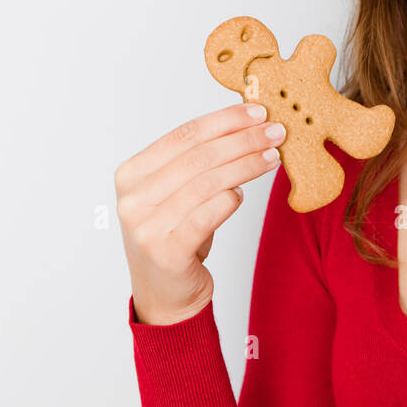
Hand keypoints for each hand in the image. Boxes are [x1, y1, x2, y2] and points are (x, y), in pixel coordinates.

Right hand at [115, 103, 284, 323]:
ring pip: (208, 182)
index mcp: (131, 175)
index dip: (224, 120)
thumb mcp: (177, 193)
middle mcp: (132, 200)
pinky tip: (245, 192)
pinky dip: (232, 199)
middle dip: (243, 140)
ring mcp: (146, 227)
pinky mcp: (166, 252)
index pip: (184, 136)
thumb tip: (247, 123)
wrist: (165, 295)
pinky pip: (209, 214)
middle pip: (199, 156)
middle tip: (275, 132)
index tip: (257, 112)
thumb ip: (199, 162)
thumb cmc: (176, 235)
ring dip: (247, 165)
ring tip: (273, 157)